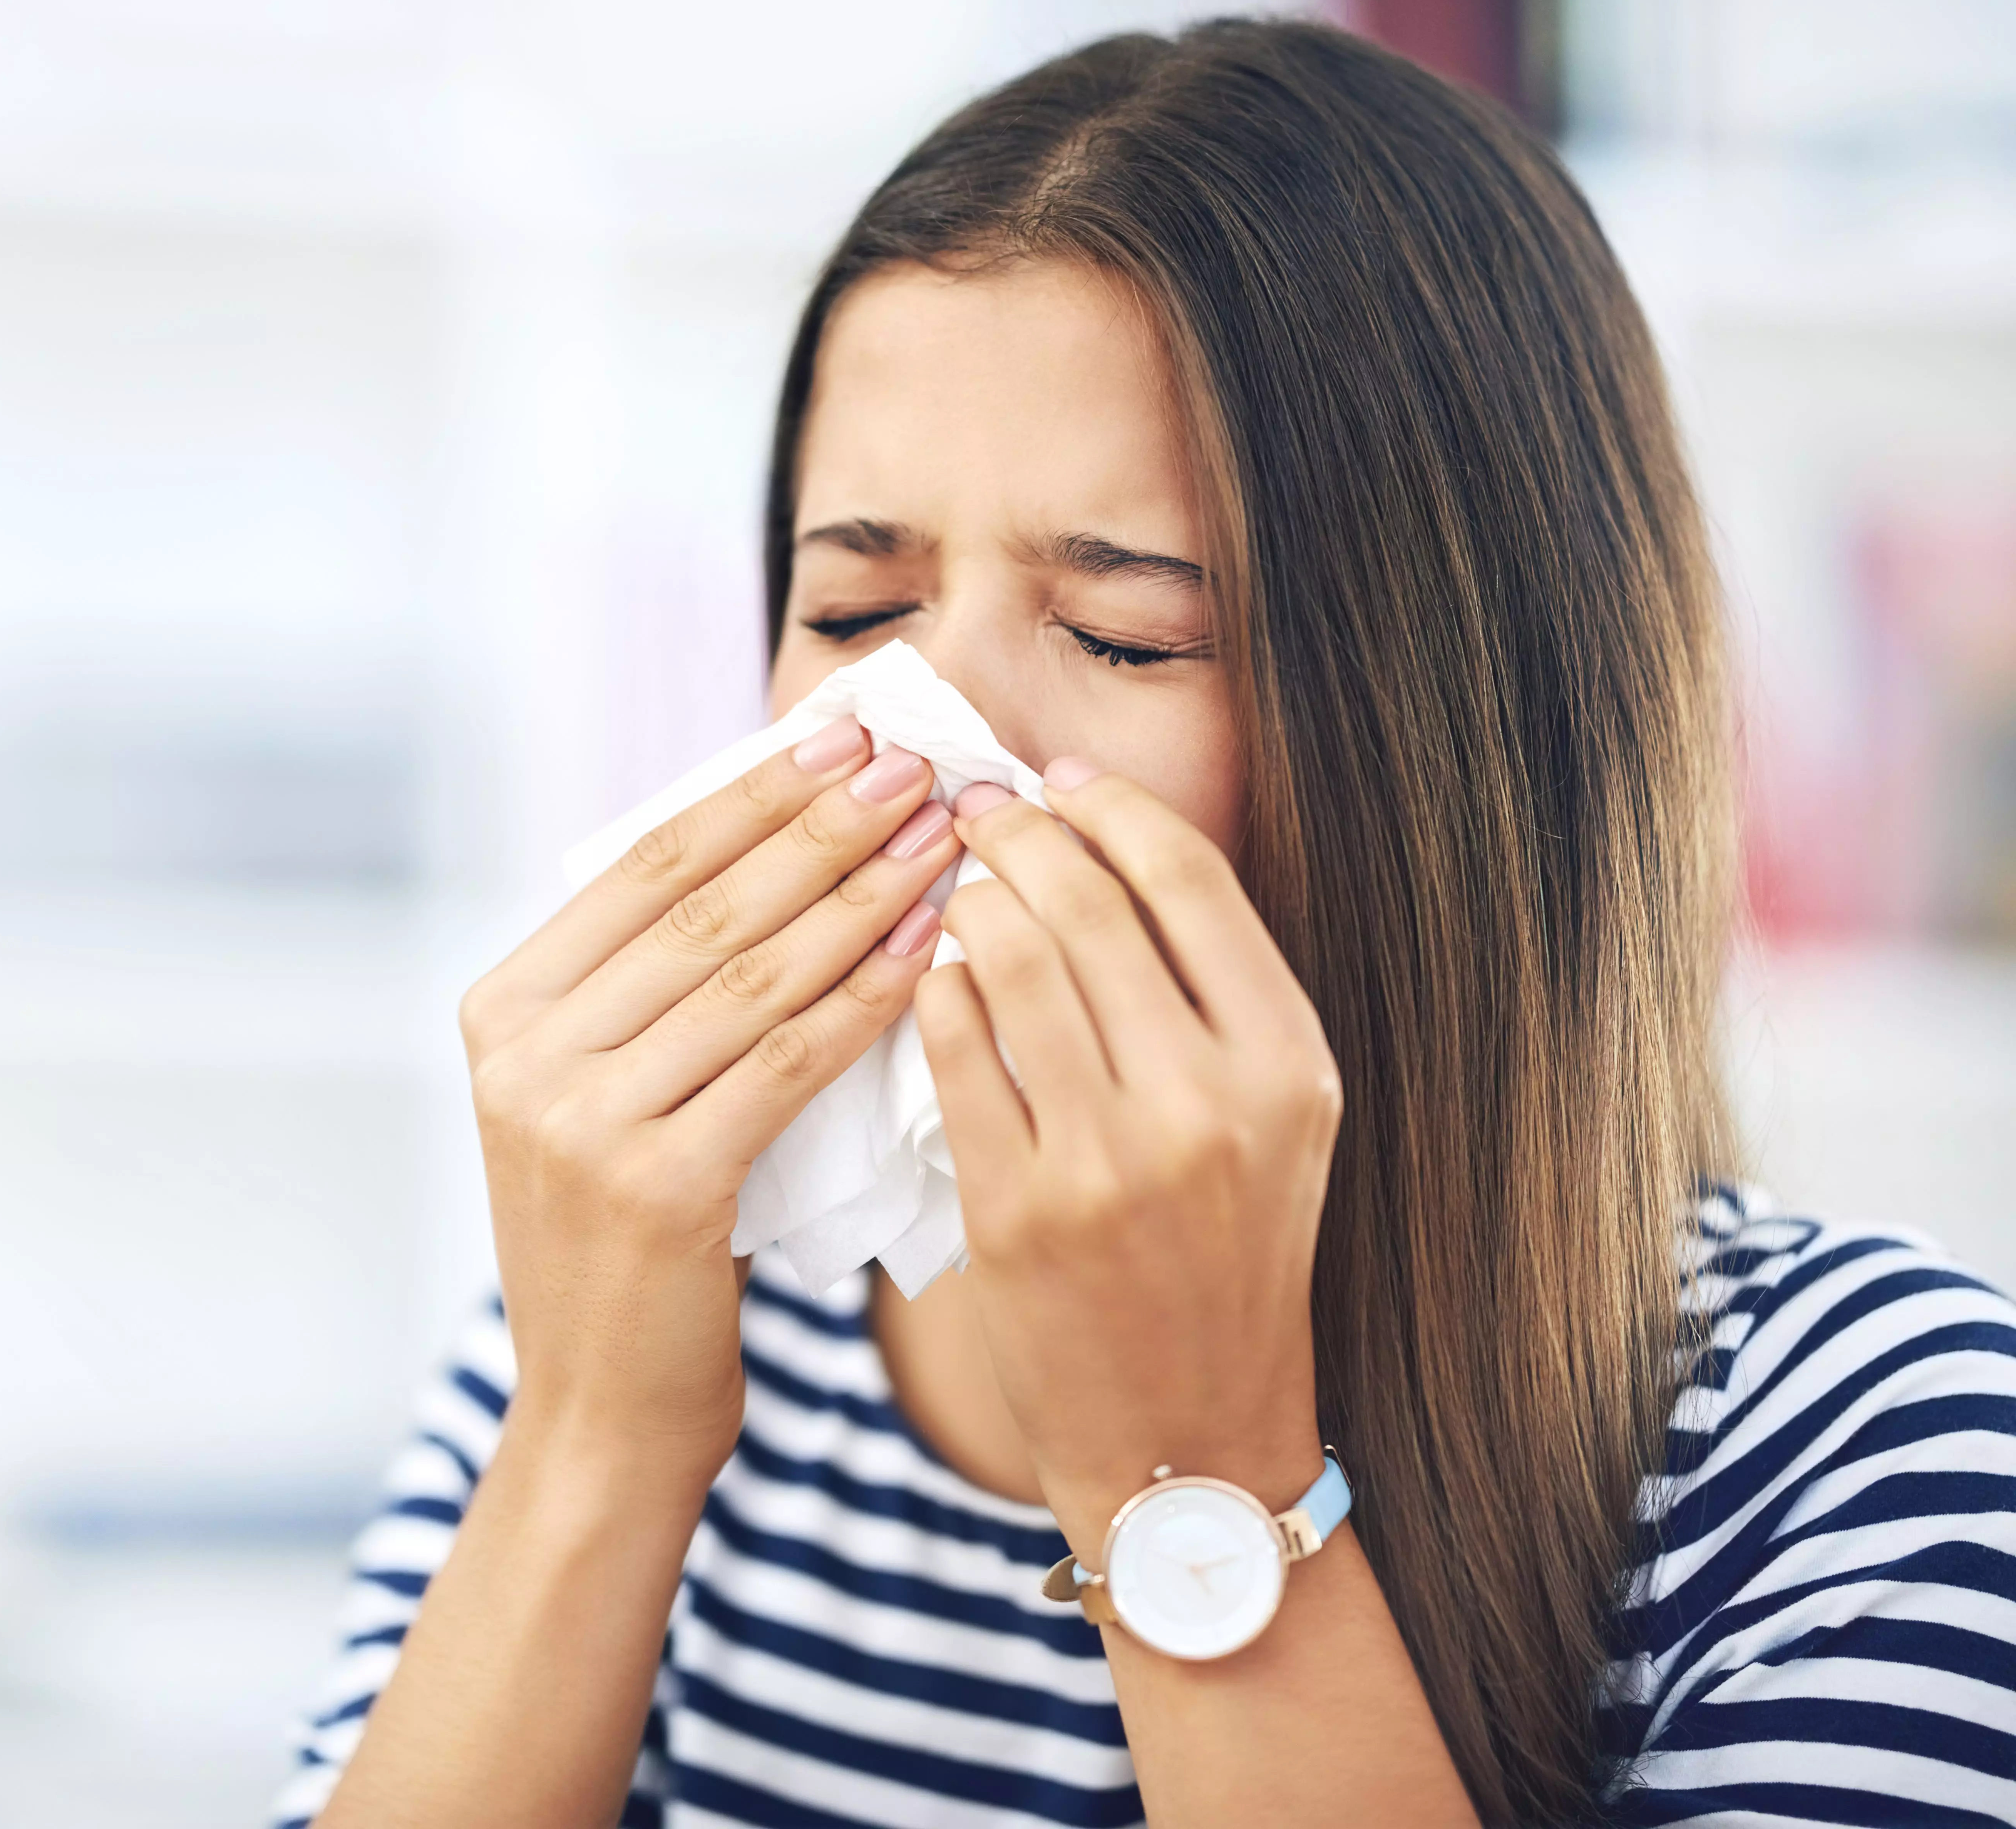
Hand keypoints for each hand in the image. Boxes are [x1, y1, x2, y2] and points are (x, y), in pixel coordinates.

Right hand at [457, 724, 959, 1477]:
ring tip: (942, 834)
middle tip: (913, 763)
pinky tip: (930, 945)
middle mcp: (525, 1058)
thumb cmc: (629, 1250)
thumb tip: (769, 847)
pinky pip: (786, 1063)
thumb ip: (648, 991)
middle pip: (701, 908)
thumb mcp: (599, 1099)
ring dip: (859, 893)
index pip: (642, 866)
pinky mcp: (657, 1188)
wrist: (599, 1415)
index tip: (842, 736)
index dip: (750, 793)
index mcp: (502, 1013)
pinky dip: (865, 996)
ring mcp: (580, 1123)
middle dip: (819, 824)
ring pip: (751, 975)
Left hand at [916, 767, 1340, 1560]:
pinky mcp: (1017, 1210)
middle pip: (1087, 901)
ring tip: (952, 886)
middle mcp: (1209, 1103)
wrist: (1191, 1439)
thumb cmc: (1223, 1260)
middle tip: (973, 808)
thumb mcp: (1273, 1120)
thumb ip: (1209, 989)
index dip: (1108, 806)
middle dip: (1017, 831)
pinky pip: (953, 1051)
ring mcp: (1110, 1160)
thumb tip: (1102, 834)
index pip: (1188, 876)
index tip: (1057, 779)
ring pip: (1009, 961)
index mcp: (1288, 1065)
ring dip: (967, 901)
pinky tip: (930, 978)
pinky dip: (933, 992)